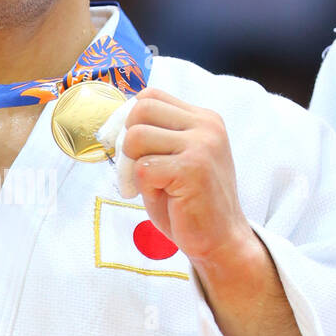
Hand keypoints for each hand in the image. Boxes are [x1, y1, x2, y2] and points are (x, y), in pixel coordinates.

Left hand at [121, 87, 258, 276]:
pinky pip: (143, 168)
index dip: (129, 120)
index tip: (130, 149)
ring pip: (136, 137)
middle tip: (138, 171)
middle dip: (128, 142)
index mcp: (203, 119)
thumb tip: (114, 122)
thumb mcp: (174, 158)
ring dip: (134, 167)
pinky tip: (162, 198)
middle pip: (140, 110)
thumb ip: (155, 135)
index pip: (150, 96)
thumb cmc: (190, 202)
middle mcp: (206, 126)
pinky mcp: (192, 169)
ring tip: (151, 186)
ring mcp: (202, 145)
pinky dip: (143, 187)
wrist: (221, 239)